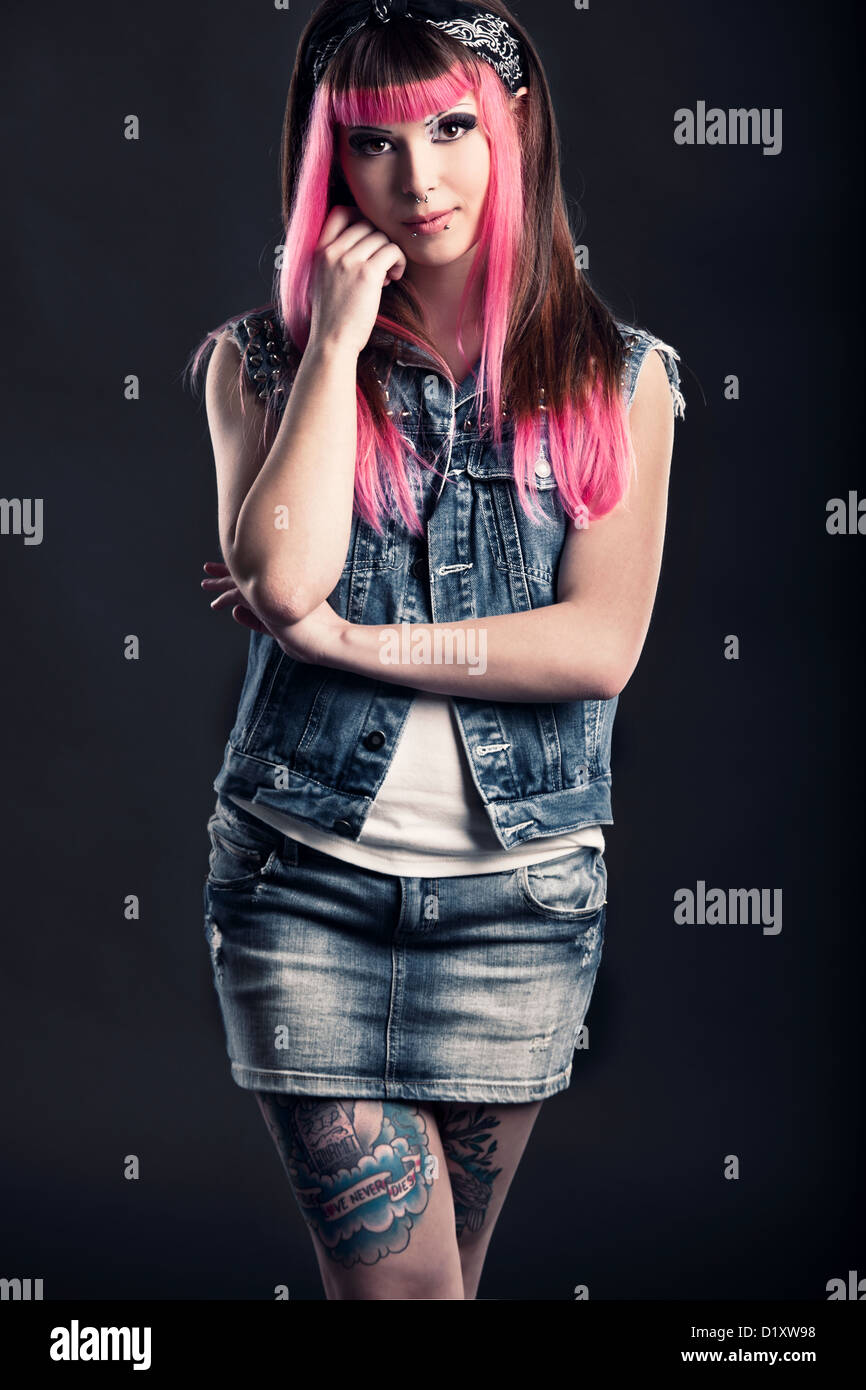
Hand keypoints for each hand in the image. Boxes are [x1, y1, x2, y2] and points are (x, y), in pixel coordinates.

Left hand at [201, 561, 347, 664]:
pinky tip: (216, 604)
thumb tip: (233, 610)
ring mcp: (274, 588)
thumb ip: (257, 620)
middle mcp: (279, 583)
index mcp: (286, 586)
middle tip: (208, 567)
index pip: (258, 574)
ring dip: (220, 583)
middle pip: (246, 572)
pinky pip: (239, 594)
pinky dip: (225, 597)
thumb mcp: (278, 629)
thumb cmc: (313, 637)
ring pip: (240, 580)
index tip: (226, 568)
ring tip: (205, 585)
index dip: (240, 571)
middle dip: (225, 571)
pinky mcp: (268, 598)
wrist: (330, 639)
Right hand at [308, 204, 406, 358]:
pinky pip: (392, 251)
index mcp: (319, 251)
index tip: (369, 239)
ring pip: (381, 237)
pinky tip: (393, 279)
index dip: (360, 218)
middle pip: (366, 223)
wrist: (332, 342)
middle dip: (378, 241)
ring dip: (390, 254)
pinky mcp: (367, 274)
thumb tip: (363, 241)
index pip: (340, 212)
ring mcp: (349, 261)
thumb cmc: (332, 316)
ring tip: (387, 276)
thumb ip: (335, 259)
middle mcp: (332, 251)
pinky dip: (399, 262)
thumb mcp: (323, 280)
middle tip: (380, 265)